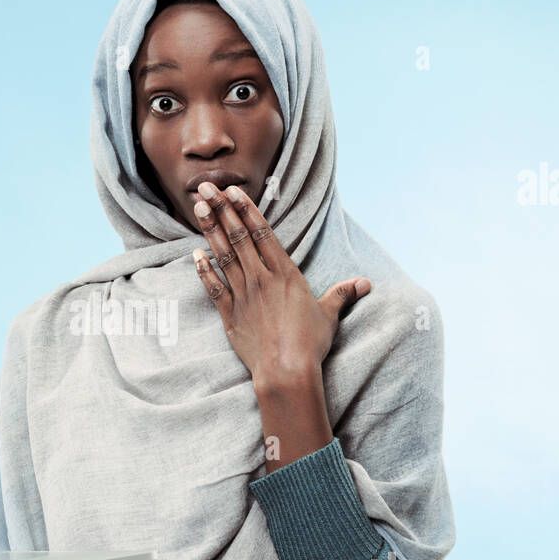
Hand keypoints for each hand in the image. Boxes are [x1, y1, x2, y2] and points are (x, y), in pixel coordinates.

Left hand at [191, 181, 370, 380]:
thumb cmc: (310, 345)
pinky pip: (214, 288)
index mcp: (285, 274)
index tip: (233, 191)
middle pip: (238, 237)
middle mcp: (261, 279)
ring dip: (210, 230)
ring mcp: (244, 296)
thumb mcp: (329, 315)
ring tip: (198, 208)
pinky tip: (194, 255)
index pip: (263, 233)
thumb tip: (364, 284)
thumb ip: (342, 294)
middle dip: (221, 210)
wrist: (286, 372)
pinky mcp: (231, 315)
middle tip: (206, 187)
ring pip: (223, 256)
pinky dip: (203, 271)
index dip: (247, 210)